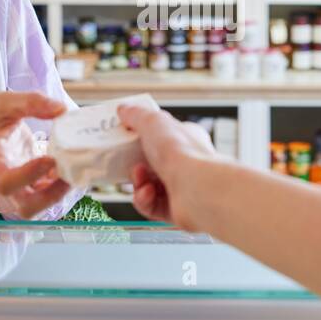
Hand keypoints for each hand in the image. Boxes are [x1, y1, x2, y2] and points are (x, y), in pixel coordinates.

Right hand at [0, 91, 69, 218]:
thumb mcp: (3, 101)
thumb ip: (31, 102)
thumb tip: (62, 109)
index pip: (5, 183)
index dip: (29, 176)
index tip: (49, 159)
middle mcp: (3, 179)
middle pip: (24, 208)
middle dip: (50, 197)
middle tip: (68, 174)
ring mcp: (17, 184)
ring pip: (36, 206)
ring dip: (58, 193)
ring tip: (72, 169)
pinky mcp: (28, 182)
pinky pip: (43, 195)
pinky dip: (58, 186)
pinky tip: (68, 166)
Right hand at [117, 104, 218, 228]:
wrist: (197, 186)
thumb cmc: (182, 152)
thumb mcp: (153, 121)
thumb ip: (136, 115)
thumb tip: (124, 109)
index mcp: (185, 140)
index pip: (161, 137)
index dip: (141, 138)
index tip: (124, 138)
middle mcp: (185, 164)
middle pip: (150, 164)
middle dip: (135, 164)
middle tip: (126, 161)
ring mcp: (181, 188)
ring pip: (147, 187)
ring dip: (138, 182)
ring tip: (141, 177)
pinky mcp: (175, 210)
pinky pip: (150, 206)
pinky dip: (144, 200)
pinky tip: (147, 193)